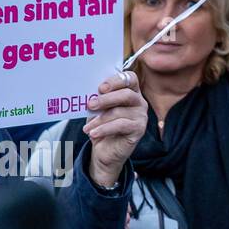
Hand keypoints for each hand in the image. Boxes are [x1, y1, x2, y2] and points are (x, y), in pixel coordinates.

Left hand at [84, 70, 148, 187]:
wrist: (105, 150)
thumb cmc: (102, 125)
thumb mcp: (98, 110)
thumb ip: (98, 99)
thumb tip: (89, 93)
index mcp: (130, 91)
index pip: (130, 78)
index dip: (116, 80)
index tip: (100, 88)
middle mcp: (139, 101)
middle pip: (126, 94)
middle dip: (106, 99)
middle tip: (90, 105)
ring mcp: (141, 116)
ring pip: (120, 112)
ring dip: (100, 119)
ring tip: (87, 128)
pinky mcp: (139, 129)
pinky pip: (121, 125)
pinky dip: (104, 129)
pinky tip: (93, 134)